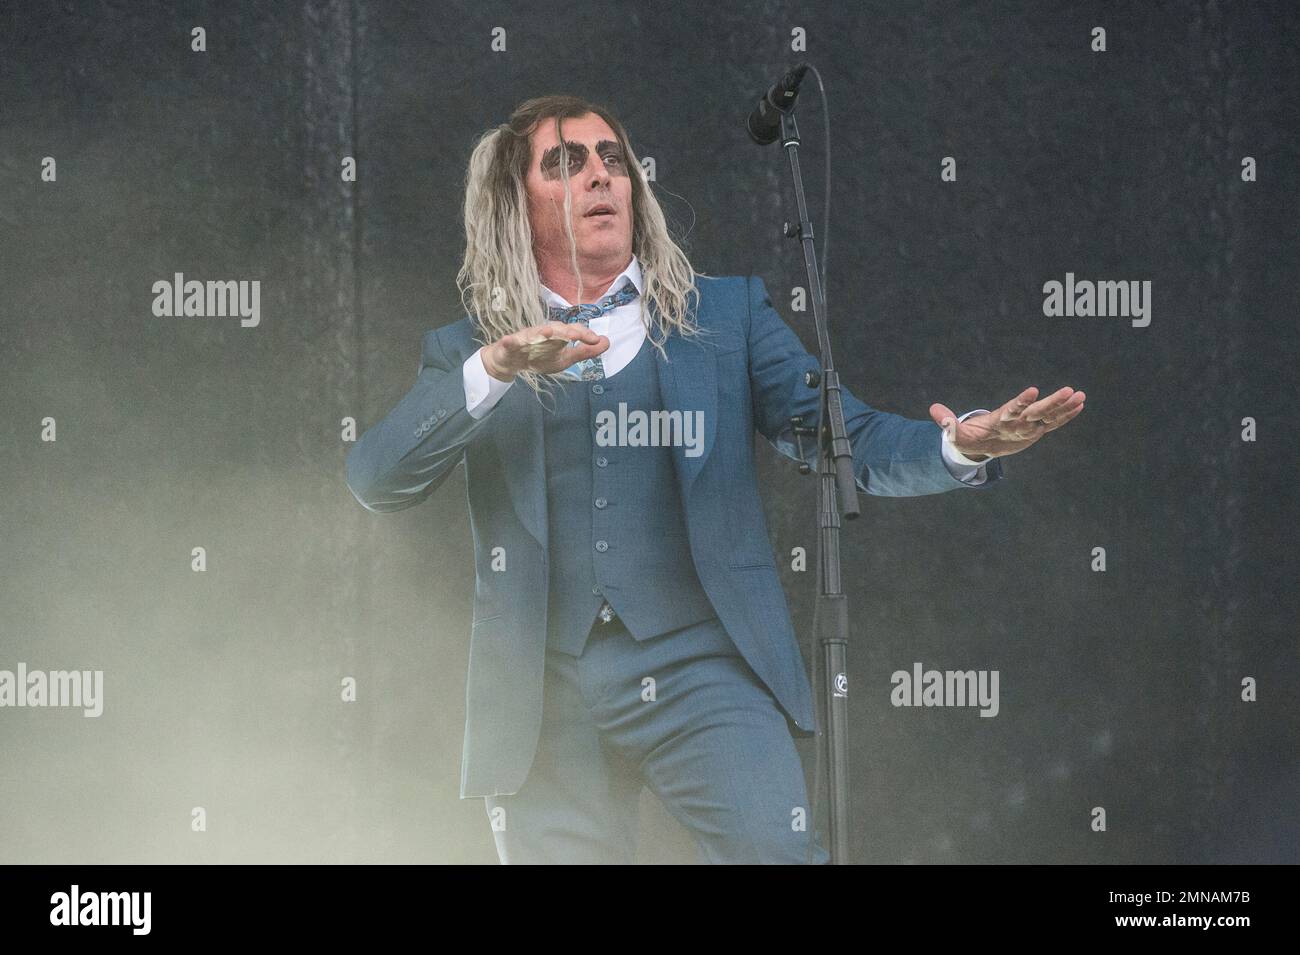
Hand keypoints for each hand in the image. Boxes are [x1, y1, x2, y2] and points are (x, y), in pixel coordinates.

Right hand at [482, 322, 609, 381]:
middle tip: (575, 335)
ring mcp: (526, 338)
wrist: (512, 361)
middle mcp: (543, 333)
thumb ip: (585, 351)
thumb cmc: (540, 356)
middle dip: (564, 332)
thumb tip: (607, 342)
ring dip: (541, 333)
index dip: (584, 334)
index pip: (572, 331)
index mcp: (557, 336)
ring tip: (547, 332)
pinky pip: (510, 343)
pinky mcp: (510, 346)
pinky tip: (510, 340)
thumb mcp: (565, 358)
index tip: (596, 339)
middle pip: (555, 330)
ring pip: (534, 334)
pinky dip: (510, 342)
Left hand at [930, 386, 1085, 460]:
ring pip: (1048, 415)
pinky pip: (1053, 424)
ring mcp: (1028, 425)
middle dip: (1052, 402)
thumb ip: (948, 423)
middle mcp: (1018, 420)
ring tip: (1081, 395)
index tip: (1032, 390)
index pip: (1013, 409)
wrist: (981, 442)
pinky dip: (1065, 416)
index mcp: (1001, 419)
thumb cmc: (970, 437)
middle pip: (1037, 410)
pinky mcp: (1035, 431)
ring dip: (1064, 407)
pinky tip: (1080, 406)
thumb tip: (933, 410)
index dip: (1022, 401)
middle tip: (1069, 390)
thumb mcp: (958, 434)